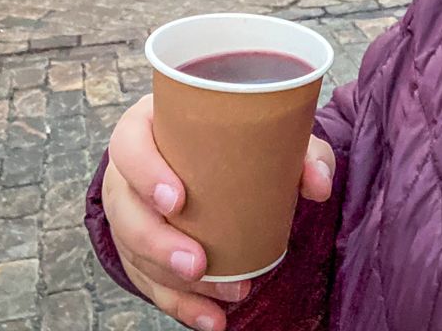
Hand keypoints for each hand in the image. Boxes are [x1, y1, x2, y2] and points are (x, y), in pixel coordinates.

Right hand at [104, 95, 335, 329]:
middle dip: (158, 245)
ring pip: (134, 254)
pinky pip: (150, 283)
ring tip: (225, 292)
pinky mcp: (139, 251)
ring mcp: (129, 215)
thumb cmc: (232, 135)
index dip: (145, 173)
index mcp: (146, 129)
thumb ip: (299, 150)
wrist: (213, 152)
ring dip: (177, 283)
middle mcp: (127, 174)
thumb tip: (317, 185)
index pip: (128, 146)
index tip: (177, 200)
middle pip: (125, 212)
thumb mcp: (265, 131)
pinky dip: (181, 305)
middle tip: (198, 263)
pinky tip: (212, 319)